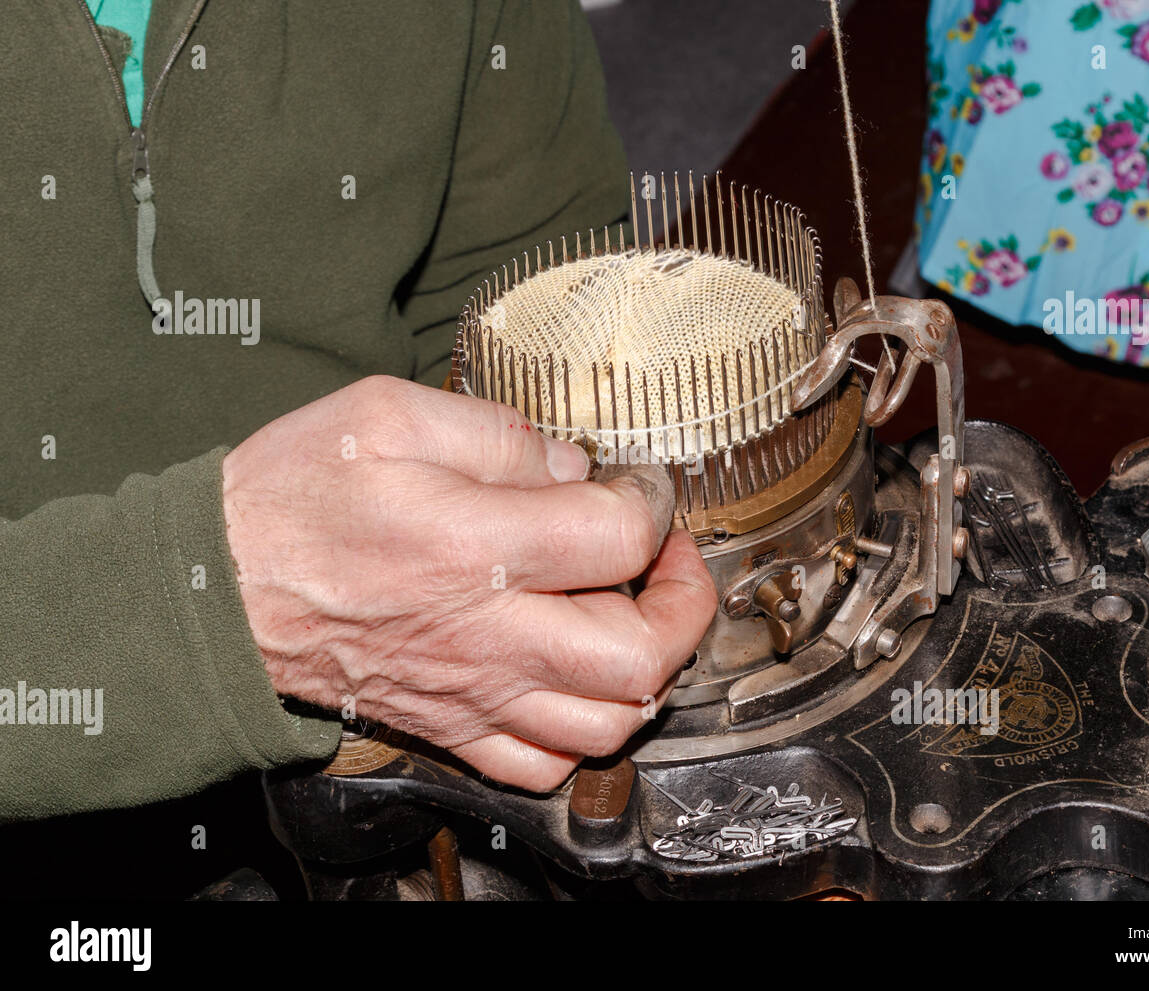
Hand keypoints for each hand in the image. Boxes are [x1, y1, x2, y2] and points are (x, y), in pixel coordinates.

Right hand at [222, 375, 715, 789]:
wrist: (215, 592)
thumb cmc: (290, 500)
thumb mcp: (386, 415)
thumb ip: (496, 433)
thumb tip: (572, 466)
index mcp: (475, 546)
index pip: (619, 534)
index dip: (651, 500)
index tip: (638, 484)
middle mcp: (487, 634)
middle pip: (640, 653)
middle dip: (685, 602)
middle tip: (670, 558)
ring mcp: (473, 692)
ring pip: (608, 724)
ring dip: (648, 671)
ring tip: (637, 617)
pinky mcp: (450, 726)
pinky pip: (542, 765)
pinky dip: (584, 732)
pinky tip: (578, 682)